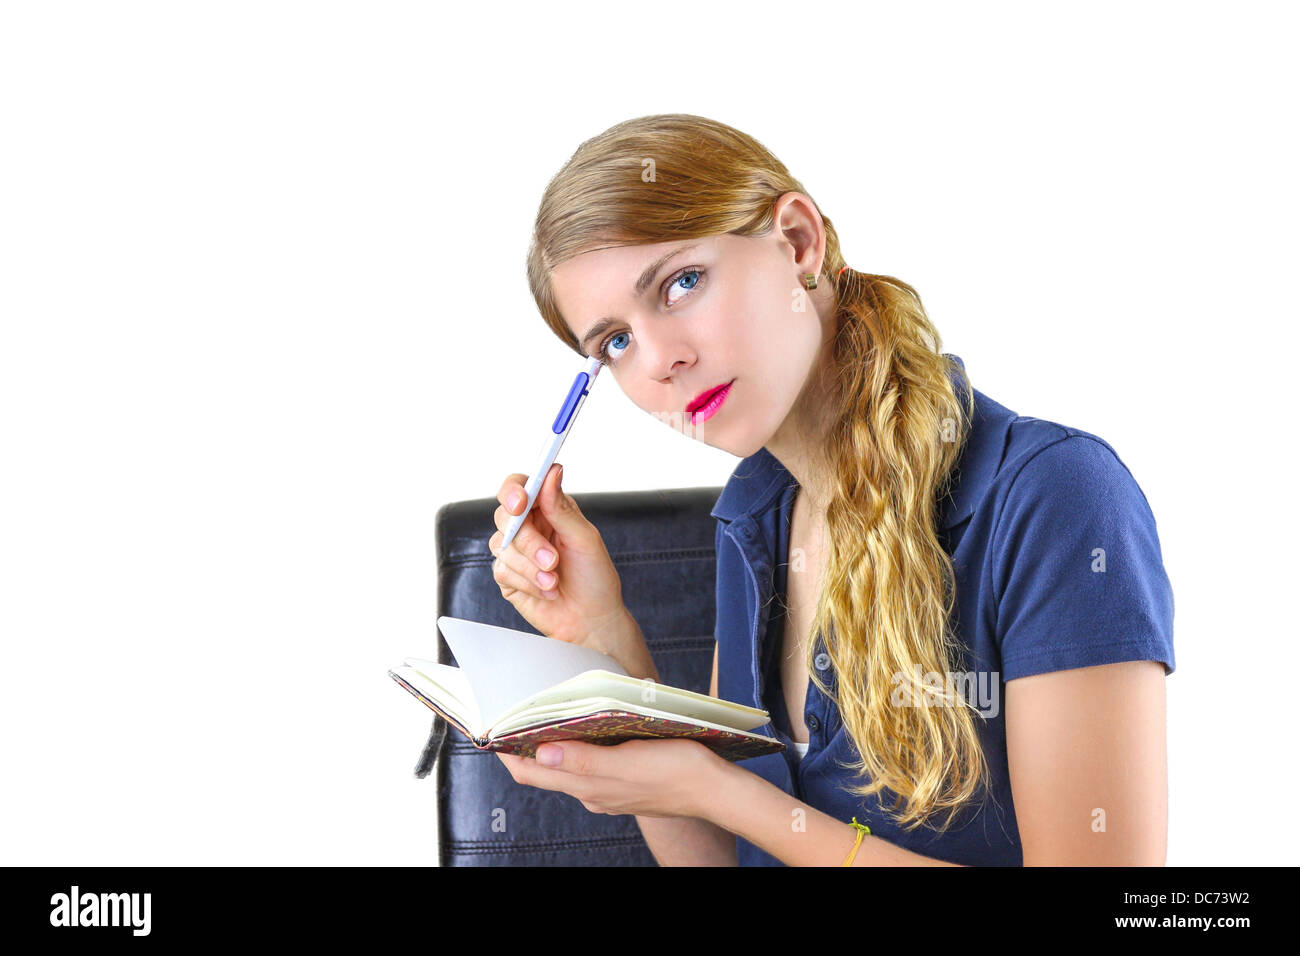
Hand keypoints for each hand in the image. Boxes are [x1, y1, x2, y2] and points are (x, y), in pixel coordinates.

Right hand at [489, 463, 651, 675]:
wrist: (590, 620)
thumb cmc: (595, 578)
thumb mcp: (585, 539)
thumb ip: (562, 508)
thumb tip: (552, 472)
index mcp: (548, 509)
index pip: (520, 486)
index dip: (514, 490)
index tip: (521, 502)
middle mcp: (529, 526)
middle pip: (506, 516)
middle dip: (529, 541)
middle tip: (552, 560)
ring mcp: (516, 551)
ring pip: (502, 545)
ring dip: (531, 567)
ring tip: (556, 581)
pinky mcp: (508, 576)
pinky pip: (503, 570)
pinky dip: (528, 582)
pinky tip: (548, 590)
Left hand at [496, 738, 726, 818]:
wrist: (715, 789)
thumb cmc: (676, 770)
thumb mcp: (627, 761)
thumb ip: (583, 759)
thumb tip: (540, 751)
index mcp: (588, 787)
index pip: (532, 773)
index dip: (508, 753)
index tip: (491, 729)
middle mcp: (593, 792)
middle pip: (546, 770)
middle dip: (524, 746)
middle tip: (511, 716)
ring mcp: (610, 790)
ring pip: (569, 767)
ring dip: (552, 745)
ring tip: (543, 717)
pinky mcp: (626, 782)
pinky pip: (592, 766)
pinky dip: (579, 748)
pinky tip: (589, 729)